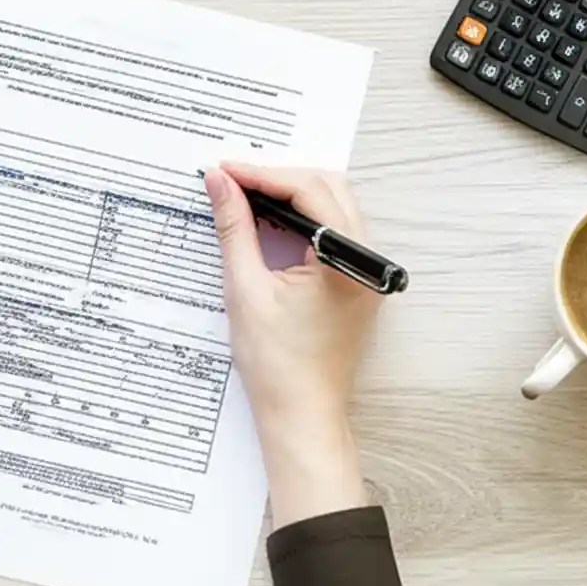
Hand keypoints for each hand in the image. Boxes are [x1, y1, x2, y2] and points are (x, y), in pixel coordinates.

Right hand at [204, 163, 379, 529]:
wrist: (302, 415)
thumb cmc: (276, 364)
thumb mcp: (245, 289)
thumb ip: (234, 228)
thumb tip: (220, 183)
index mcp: (345, 259)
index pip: (307, 190)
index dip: (261, 174)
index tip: (224, 170)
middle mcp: (366, 259)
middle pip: (327, 188)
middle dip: (278, 178)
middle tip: (232, 182)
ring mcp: (366, 270)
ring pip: (333, 206)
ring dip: (292, 196)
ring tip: (246, 199)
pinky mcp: (358, 281)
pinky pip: (335, 231)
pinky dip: (303, 219)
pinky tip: (269, 224)